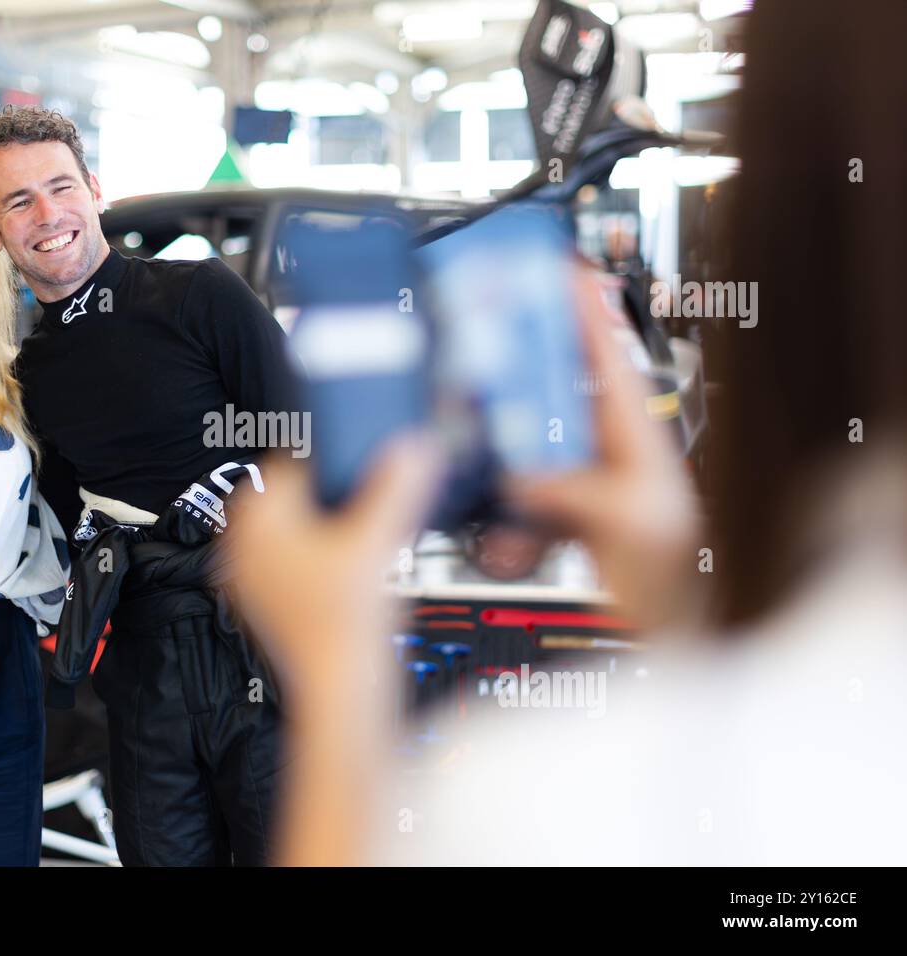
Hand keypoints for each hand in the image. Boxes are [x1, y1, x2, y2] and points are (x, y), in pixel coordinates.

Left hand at [227, 437, 443, 702]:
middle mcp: (241, 549)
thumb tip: (411, 448)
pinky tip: (346, 573)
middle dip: (326, 499)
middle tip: (361, 507)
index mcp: (255, 521)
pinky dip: (316, 562)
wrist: (340, 686)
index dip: (329, 464)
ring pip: (288, 534)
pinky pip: (289, 566)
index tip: (357, 470)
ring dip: (322, 529)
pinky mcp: (266, 606)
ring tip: (357, 539)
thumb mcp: (377, 539)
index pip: (288, 466)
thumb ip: (397, 485)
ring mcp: (249, 581)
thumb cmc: (344, 622)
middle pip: (288, 500)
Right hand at [504, 267, 698, 627]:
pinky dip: (499, 521)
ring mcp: (575, 471)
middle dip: (505, 378)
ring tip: (477, 472)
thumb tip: (518, 477)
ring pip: (518, 445)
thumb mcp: (628, 517)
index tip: (544, 264)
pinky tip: (500, 543)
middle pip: (542, 387)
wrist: (670, 613)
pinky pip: (512, 498)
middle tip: (469, 360)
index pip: (602, 345)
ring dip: (495, 465)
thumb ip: (572, 491)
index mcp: (631, 425)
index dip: (575, 300)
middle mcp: (600, 439)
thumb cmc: (675, 560)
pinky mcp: (555, 505)